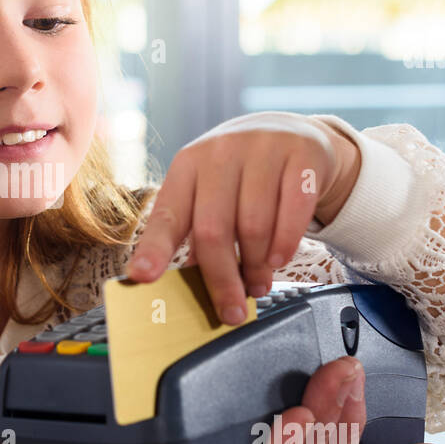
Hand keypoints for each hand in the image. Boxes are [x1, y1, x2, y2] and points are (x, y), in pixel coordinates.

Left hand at [126, 111, 361, 325]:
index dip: (154, 249)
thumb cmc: (242, 174)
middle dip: (221, 280)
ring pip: (254, 226)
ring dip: (255, 267)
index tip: (142, 277)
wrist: (291, 132)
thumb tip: (191, 286)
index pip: (167, 214)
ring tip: (258, 285)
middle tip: (231, 311)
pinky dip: (285, 245)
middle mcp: (220, 153)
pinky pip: (293, 213)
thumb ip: (197, 232)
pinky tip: (279, 260)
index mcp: (188, 165)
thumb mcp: (211, 191)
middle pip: (213, 229)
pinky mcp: (302, 155)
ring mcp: (262, 150)